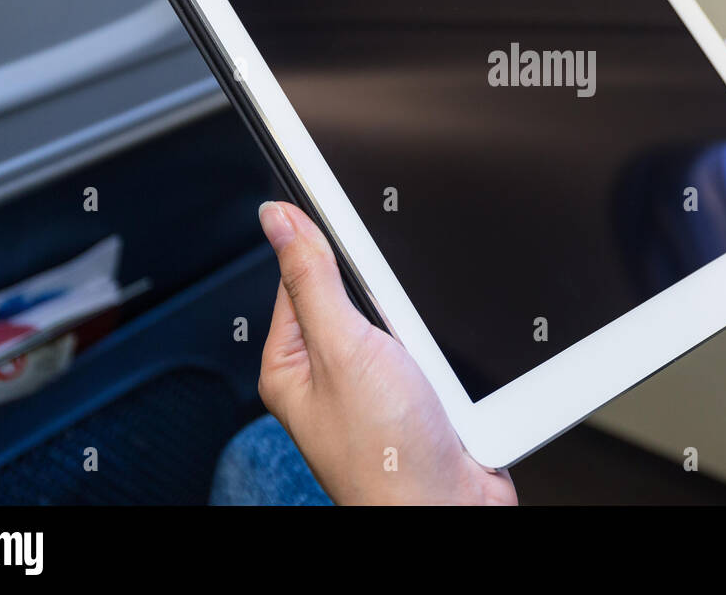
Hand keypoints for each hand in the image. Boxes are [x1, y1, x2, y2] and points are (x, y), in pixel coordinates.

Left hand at [256, 201, 517, 504]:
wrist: (448, 506)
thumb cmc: (384, 453)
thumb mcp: (342, 347)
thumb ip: (312, 278)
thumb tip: (277, 219)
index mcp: (291, 363)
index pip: (300, 277)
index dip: (326, 246)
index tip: (347, 219)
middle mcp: (330, 376)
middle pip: (357, 295)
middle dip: (387, 294)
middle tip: (396, 319)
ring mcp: (376, 387)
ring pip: (402, 320)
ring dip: (422, 327)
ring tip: (423, 360)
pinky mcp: (419, 396)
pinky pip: (434, 349)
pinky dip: (446, 351)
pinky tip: (447, 370)